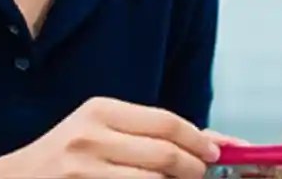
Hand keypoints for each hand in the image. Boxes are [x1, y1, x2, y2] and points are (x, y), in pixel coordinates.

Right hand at [3, 97, 220, 178]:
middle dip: (193, 168)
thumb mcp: (99, 131)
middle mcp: (91, 137)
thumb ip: (145, 133)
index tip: (216, 151)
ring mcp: (84, 170)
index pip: (166, 123)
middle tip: (200, 174)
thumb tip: (207, 142)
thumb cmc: (66, 157)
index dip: (198, 139)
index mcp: (101, 110)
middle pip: (165, 154)